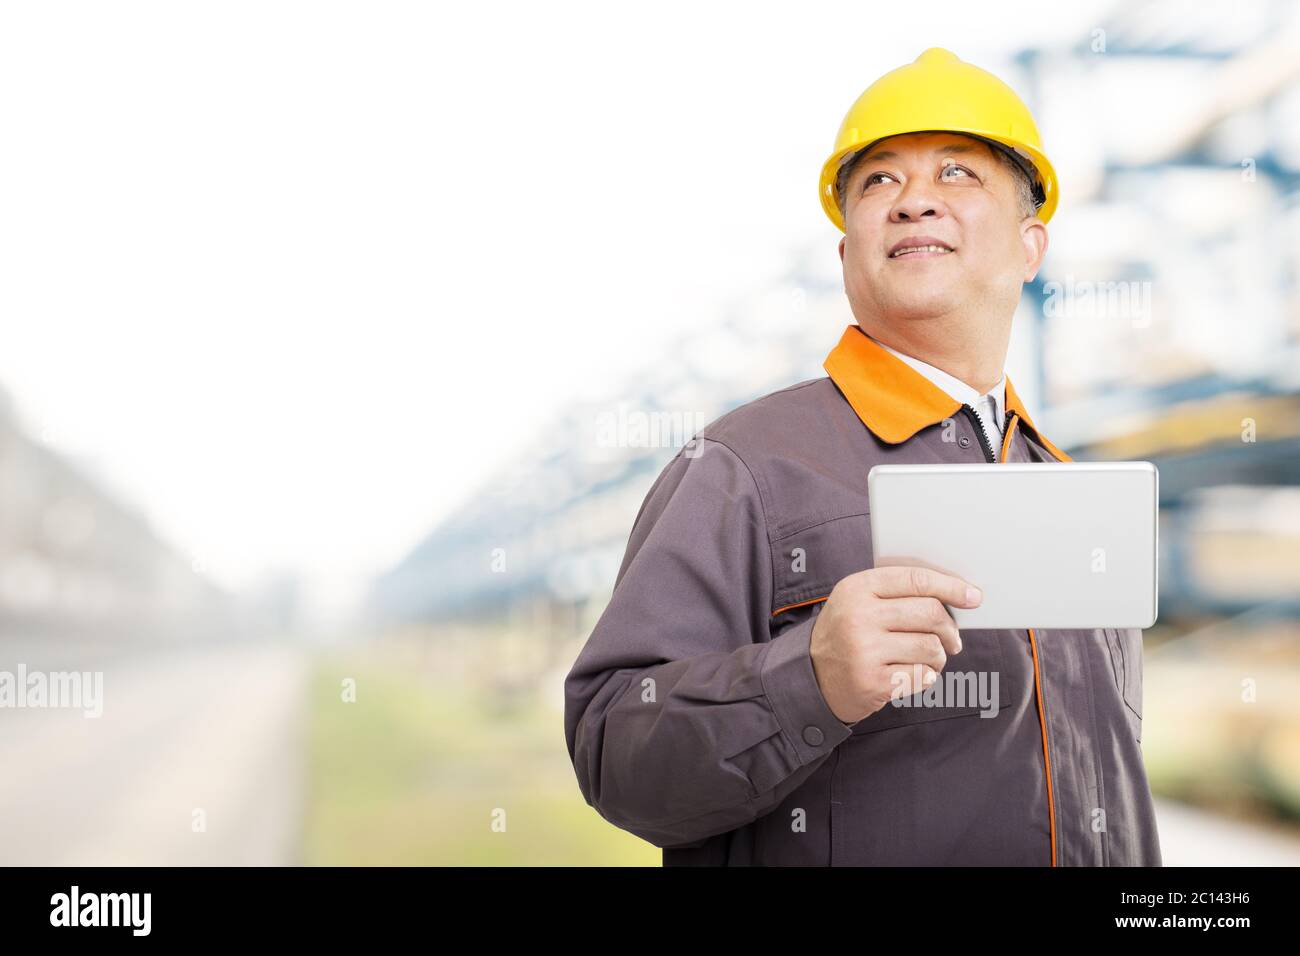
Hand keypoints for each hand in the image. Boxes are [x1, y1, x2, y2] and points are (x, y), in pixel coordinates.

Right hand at [809, 565, 981, 724]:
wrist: (811, 677)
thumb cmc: (848, 634)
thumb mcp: (858, 601)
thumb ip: (898, 592)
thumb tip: (957, 593)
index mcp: (857, 588)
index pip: (916, 580)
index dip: (951, 587)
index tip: (974, 597)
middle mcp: (859, 616)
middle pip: (930, 613)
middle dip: (950, 628)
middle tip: (953, 640)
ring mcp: (864, 650)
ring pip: (931, 647)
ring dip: (939, 656)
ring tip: (928, 660)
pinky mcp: (873, 682)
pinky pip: (922, 675)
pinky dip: (926, 676)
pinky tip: (912, 675)